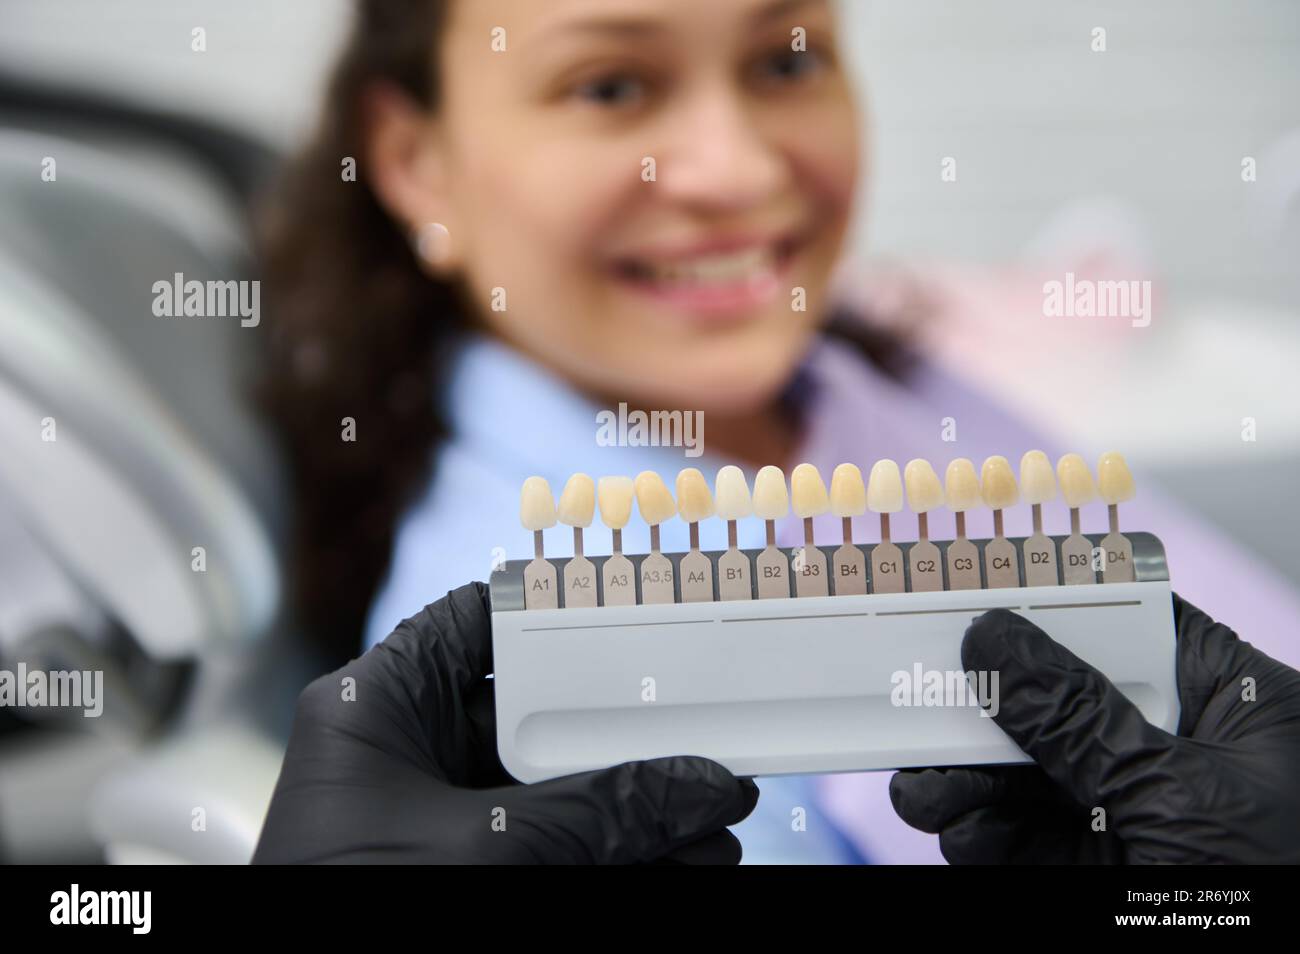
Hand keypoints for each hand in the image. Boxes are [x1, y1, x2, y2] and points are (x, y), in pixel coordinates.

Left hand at [253, 582, 758, 863]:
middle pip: (535, 717)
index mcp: (378, 708)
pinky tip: (683, 858)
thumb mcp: (488, 849)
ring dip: (636, 807)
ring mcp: (436, 817)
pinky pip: (552, 844)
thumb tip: (704, 786)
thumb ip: (601, 811)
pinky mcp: (464, 868)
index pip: (473, 622)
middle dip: (625, 737)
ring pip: (555, 792)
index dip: (554, 610)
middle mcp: (407, 753)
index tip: (634, 613)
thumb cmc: (354, 913)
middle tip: (698, 735)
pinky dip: (613, 851)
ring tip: (714, 819)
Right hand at [889, 594, 1299, 862]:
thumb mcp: (1180, 796)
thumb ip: (1081, 722)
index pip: (1124, 626)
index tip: (970, 602)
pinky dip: (983, 835)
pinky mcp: (1100, 866)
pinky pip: (1024, 837)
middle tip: (919, 711)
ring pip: (1026, 775)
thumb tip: (997, 642)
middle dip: (981, 713)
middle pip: (1054, 703)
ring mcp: (1134, 812)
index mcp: (1227, 703)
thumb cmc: (1287, 879)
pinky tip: (962, 832)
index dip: (1045, 609)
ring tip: (927, 791)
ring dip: (966, 780)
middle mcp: (1176, 749)